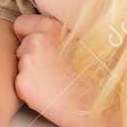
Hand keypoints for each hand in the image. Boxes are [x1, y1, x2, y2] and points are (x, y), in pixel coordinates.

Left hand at [12, 14, 126, 126]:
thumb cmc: (103, 71)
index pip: (22, 24)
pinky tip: (53, 95)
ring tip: (58, 84)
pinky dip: (32, 92)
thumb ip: (65, 33)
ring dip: (33, 75)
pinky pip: (21, 87)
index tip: (42, 48)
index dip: (29, 35)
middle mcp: (34, 41)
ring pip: (21, 68)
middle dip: (33, 58)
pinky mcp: (23, 86)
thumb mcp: (87, 39)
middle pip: (21, 48)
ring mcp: (27, 64)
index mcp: (50, 26)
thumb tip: (63, 32)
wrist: (106, 103)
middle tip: (56, 71)